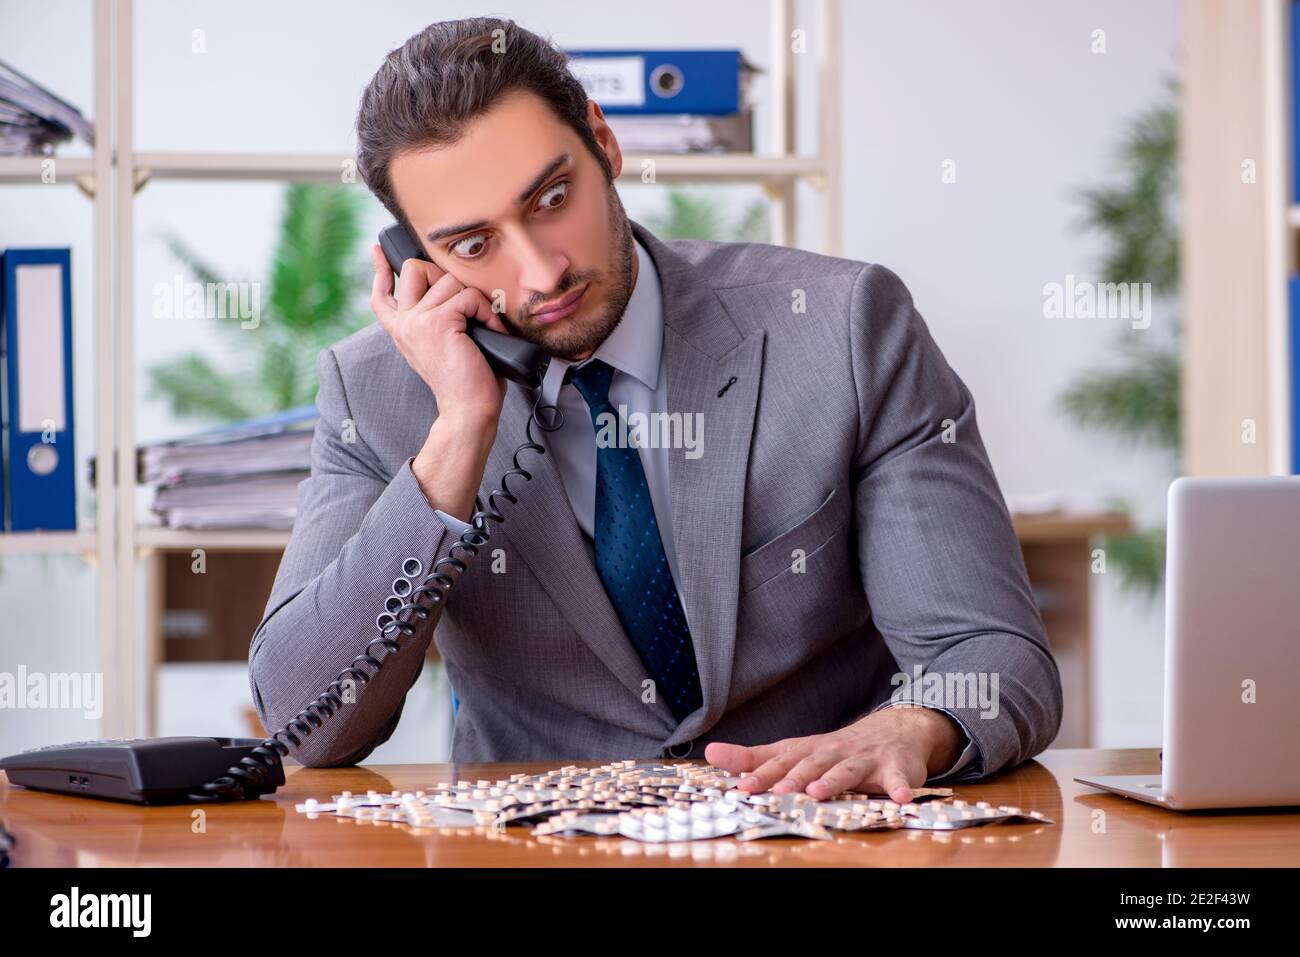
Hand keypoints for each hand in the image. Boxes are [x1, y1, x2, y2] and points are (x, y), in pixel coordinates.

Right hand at [369, 243, 508, 425]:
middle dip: (445, 277)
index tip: (378, 250)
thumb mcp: (440, 346)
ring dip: (475, 301)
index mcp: (401, 330)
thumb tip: (449, 290)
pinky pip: (469, 297)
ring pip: (448, 280)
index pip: (381, 293)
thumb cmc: (464, 380)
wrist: (467, 409)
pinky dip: (487, 313)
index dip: (380, 269)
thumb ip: (433, 320)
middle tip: (464, 304)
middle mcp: (404, 324)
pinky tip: (490, 331)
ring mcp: (417, 321)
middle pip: (414, 269)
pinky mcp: (438, 322)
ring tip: (482, 326)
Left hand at [704, 705, 964, 802]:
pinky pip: (898, 778)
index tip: (741, 786)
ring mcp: (865, 759)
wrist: (893, 730)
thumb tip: (709, 754)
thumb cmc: (834, 749)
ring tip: (819, 792)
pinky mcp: (895, 767)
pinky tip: (901, 799)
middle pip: (811, 764)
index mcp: (808, 751)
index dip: (761, 773)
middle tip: (776, 792)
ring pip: (848, 769)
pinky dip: (900, 787)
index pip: (780, 762)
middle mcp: (833, 752)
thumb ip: (754, 758)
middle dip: (793, 778)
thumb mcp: (794, 752)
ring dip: (834, 780)